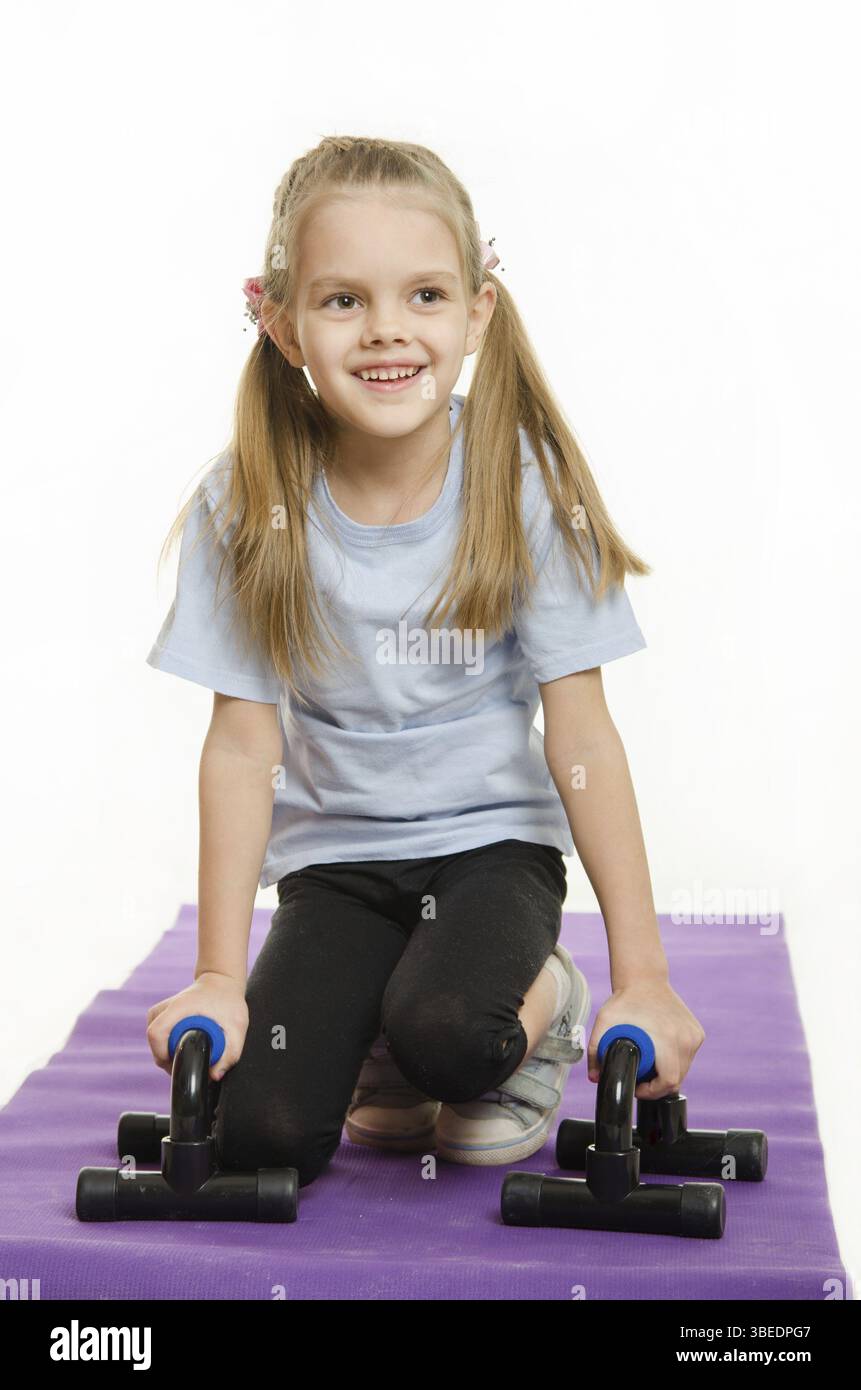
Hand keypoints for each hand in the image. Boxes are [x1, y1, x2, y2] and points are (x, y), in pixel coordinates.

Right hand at [145, 972, 248, 1081]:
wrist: (221, 982)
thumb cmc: (229, 1001)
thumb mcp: (237, 1025)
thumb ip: (230, 1053)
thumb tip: (214, 1076)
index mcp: (178, 1007)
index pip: (156, 1035)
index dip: (164, 1056)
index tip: (183, 1064)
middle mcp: (163, 1008)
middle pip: (155, 1044)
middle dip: (171, 1060)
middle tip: (194, 1062)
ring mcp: (159, 1012)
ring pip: (155, 1043)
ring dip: (170, 1054)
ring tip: (192, 1052)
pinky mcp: (159, 1016)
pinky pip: (158, 1039)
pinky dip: (169, 1047)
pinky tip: (186, 1045)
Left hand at [586, 978, 705, 1099]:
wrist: (645, 979)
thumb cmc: (624, 1001)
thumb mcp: (604, 1023)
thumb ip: (596, 1052)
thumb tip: (595, 1078)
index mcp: (668, 1039)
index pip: (669, 1082)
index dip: (652, 1091)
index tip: (638, 1087)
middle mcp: (686, 1039)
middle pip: (677, 1079)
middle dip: (657, 1084)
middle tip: (640, 1075)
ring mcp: (694, 1036)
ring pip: (683, 1070)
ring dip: (667, 1072)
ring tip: (649, 1060)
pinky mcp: (697, 1033)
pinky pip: (687, 1057)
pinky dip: (675, 1060)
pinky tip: (660, 1049)